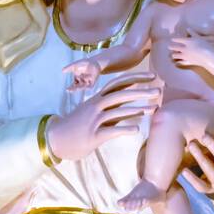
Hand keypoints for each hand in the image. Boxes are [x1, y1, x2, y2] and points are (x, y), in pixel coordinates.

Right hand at [46, 72, 160, 161]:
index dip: (135, 78)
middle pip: (120, 94)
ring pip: (117, 111)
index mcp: (97, 98)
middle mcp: (96, 106)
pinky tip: (137, 130)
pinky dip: (125, 129)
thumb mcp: (94, 113)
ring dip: (137, 109)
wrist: (56, 138)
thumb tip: (135, 108)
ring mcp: (94, 120)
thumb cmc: (78, 127)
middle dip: (140, 91)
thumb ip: (113, 110)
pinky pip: (111, 131)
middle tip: (157, 90)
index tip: (151, 75)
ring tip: (153, 109)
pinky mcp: (93, 136)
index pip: (118, 83)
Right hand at [61, 58, 101, 89]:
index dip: (70, 88)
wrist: (93, 62)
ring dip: (79, 88)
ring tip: (76, 88)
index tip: (67, 89)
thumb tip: (62, 70)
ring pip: (83, 87)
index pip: (73, 85)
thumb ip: (69, 68)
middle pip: (77, 87)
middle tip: (69, 90)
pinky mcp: (93, 82)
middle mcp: (82, 82)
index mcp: (77, 80)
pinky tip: (84, 84)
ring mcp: (87, 82)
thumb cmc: (83, 64)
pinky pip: (89, 86)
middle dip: (73, 89)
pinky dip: (87, 85)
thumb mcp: (74, 66)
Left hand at [168, 35, 213, 69]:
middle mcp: (184, 49)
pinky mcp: (188, 62)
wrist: (208, 56)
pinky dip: (178, 62)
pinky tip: (177, 62)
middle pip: (175, 47)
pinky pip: (181, 62)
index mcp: (187, 41)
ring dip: (173, 55)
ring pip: (176, 55)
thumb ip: (192, 33)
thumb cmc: (204, 45)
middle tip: (169, 47)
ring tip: (172, 55)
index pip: (178, 39)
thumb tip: (188, 28)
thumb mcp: (198, 37)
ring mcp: (185, 56)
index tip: (172, 39)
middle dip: (171, 47)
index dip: (175, 39)